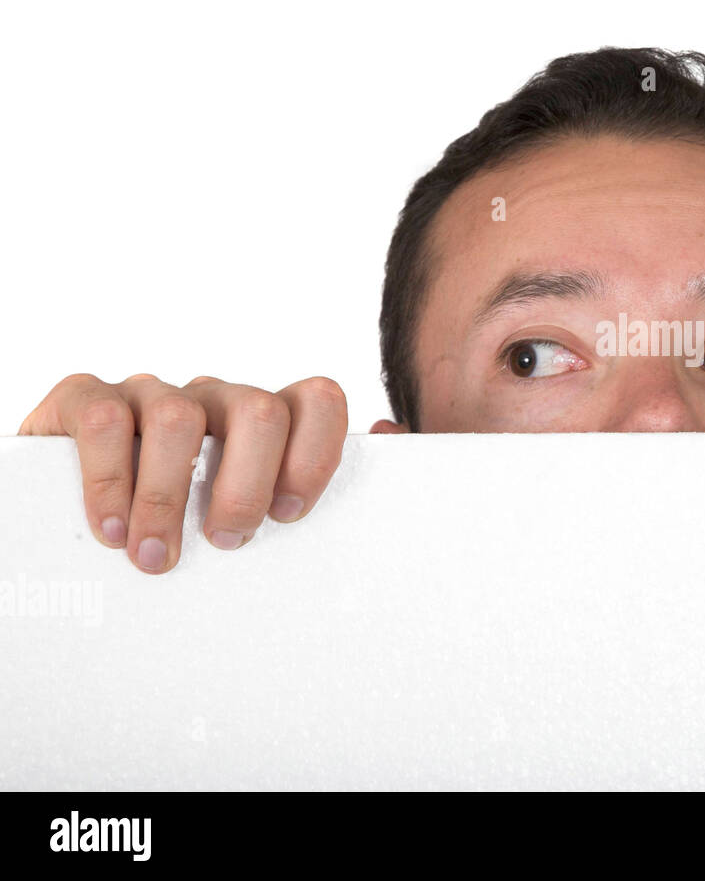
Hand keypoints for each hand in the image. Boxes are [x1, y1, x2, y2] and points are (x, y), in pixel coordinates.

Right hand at [19, 373, 347, 572]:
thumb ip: (311, 483)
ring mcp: (152, 393)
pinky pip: (106, 421)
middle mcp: (214, 398)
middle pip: (259, 409)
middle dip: (246, 484)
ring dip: (169, 499)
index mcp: (263, 420)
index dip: (316, 453)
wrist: (68, 511)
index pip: (318, 400)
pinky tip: (114, 528)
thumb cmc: (181, 519)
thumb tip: (391, 435)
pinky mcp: (85, 397)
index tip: (290, 514)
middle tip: (227, 540)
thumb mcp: (247, 509)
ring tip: (157, 556)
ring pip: (180, 418)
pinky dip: (111, 483)